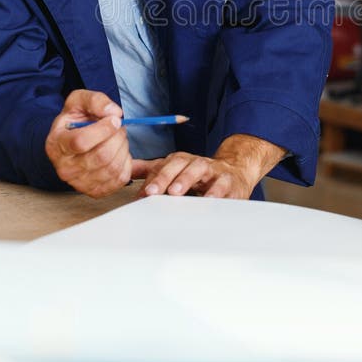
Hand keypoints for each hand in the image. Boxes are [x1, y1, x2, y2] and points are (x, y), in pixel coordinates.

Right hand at [45, 90, 131, 197]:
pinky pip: (120, 179)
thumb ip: (95, 100)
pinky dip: (126, 163)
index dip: (104, 129)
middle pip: (101, 156)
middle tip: (119, 127)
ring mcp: (79, 183)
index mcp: (57, 144)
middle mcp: (65, 168)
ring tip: (118, 138)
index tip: (114, 119)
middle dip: (118, 137)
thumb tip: (113, 112)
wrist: (72, 139)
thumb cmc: (75, 121)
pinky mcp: (95, 191)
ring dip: (123, 148)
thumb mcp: (79, 101)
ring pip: (112, 167)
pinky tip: (119, 152)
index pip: (81, 142)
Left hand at [131, 134, 286, 199]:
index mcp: (181, 161)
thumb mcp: (177, 170)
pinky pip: (223, 185)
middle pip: (178, 164)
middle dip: (164, 177)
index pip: (163, 166)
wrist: (236, 171)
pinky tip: (208, 200)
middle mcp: (195, 162)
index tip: (142, 193)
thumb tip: (125, 171)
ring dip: (186, 179)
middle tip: (153, 192)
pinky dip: (216, 192)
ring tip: (176, 192)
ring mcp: (213, 171)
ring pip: (199, 169)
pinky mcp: (229, 182)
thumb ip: (152, 171)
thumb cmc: (202, 175)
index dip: (152, 178)